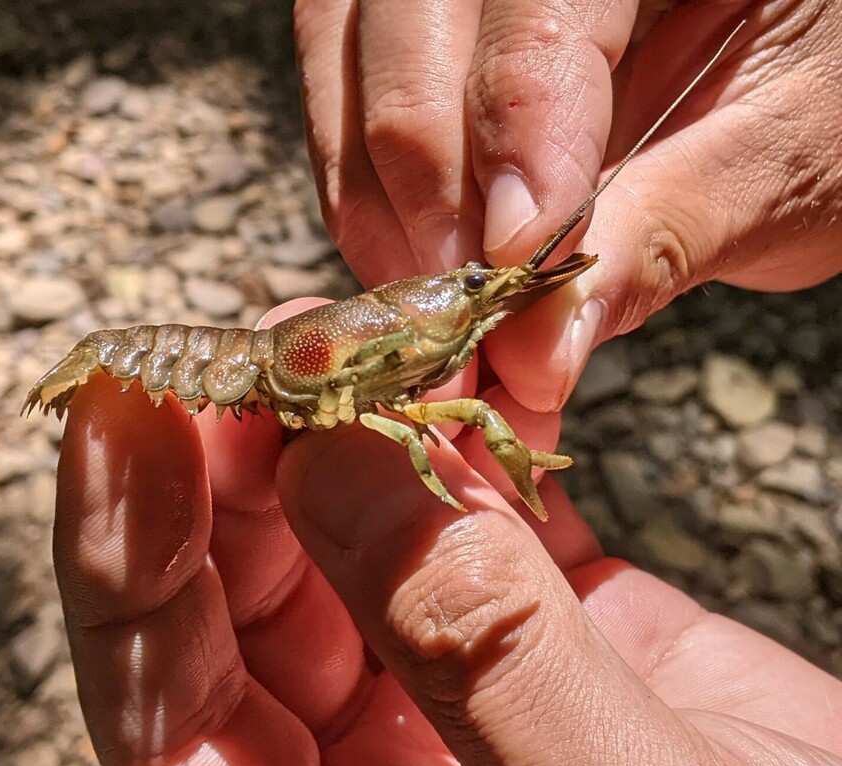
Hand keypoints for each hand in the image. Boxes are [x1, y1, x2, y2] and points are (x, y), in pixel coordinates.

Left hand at [54, 371, 841, 765]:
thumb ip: (468, 644)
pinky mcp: (533, 632)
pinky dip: (452, 442)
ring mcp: (441, 694)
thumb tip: (325, 463)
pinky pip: (458, 521)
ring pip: (339, 542)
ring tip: (358, 333)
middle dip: (234, 459)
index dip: (121, 549)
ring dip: (338, 433)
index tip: (126, 407)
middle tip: (266, 340)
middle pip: (235, 601)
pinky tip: (453, 375)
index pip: (160, 697)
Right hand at [296, 0, 841, 411]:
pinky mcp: (435, 27)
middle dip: (417, 171)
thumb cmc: (838, 110)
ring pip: (349, 42)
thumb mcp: (782, 165)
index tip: (505, 275)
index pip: (540, 11)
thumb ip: (660, 240)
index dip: (509, 140)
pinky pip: (347, 82)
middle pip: (405, 12)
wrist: (821, 91)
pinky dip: (360, 180)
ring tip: (430, 294)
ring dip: (370, 185)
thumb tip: (528, 357)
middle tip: (453, 308)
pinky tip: (412, 254)